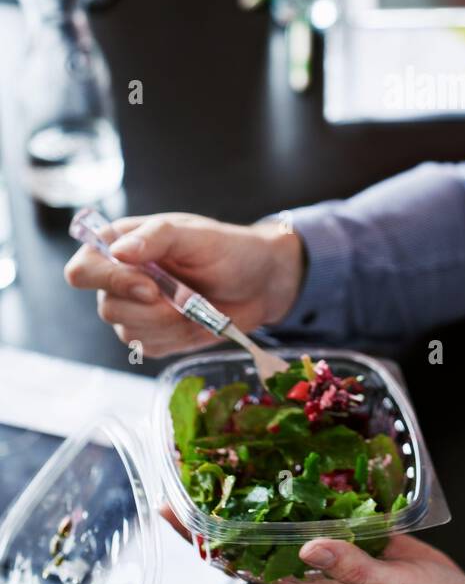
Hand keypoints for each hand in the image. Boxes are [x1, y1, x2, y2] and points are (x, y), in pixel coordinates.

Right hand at [64, 212, 303, 356]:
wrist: (261, 283)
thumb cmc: (229, 250)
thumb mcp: (196, 235)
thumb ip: (156, 238)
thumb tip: (118, 251)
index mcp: (123, 245)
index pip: (84, 269)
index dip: (108, 281)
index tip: (149, 286)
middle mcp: (121, 278)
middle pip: (107, 307)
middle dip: (151, 308)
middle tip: (186, 297)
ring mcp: (135, 310)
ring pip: (128, 333)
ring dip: (169, 323)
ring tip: (196, 304)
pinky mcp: (153, 336)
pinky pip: (149, 348)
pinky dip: (177, 337)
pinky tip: (195, 320)